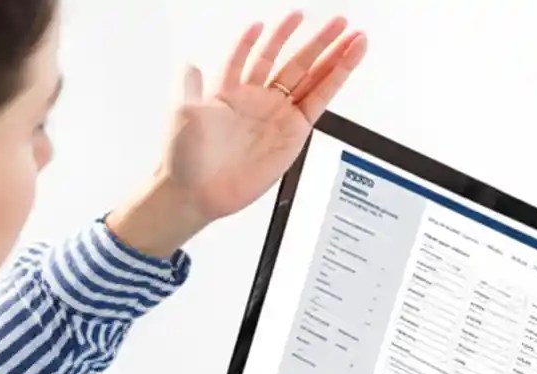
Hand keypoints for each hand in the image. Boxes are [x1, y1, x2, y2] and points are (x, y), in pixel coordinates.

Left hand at [109, 12, 366, 257]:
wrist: (197, 193)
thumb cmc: (184, 157)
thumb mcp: (181, 112)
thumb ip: (189, 85)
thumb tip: (190, 64)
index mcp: (232, 89)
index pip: (256, 53)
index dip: (274, 35)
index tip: (293, 17)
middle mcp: (259, 100)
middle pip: (295, 62)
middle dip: (318, 41)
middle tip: (340, 22)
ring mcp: (278, 116)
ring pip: (312, 79)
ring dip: (334, 58)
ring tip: (355, 39)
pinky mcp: (294, 135)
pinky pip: (317, 104)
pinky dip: (331, 84)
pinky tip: (342, 66)